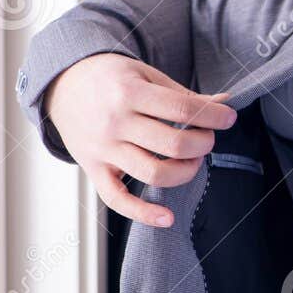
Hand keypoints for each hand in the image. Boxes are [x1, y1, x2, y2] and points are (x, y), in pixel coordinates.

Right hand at [43, 53, 235, 227]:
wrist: (64, 85)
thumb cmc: (110, 78)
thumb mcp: (145, 75)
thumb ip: (183, 94)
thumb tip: (224, 104)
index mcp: (129, 93)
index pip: (182, 109)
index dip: (213, 116)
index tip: (228, 118)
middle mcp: (114, 122)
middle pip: (173, 143)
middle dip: (203, 143)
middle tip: (207, 138)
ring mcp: (103, 149)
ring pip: (153, 173)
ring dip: (185, 171)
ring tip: (192, 160)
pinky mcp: (93, 169)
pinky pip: (117, 199)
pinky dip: (143, 213)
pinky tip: (167, 218)